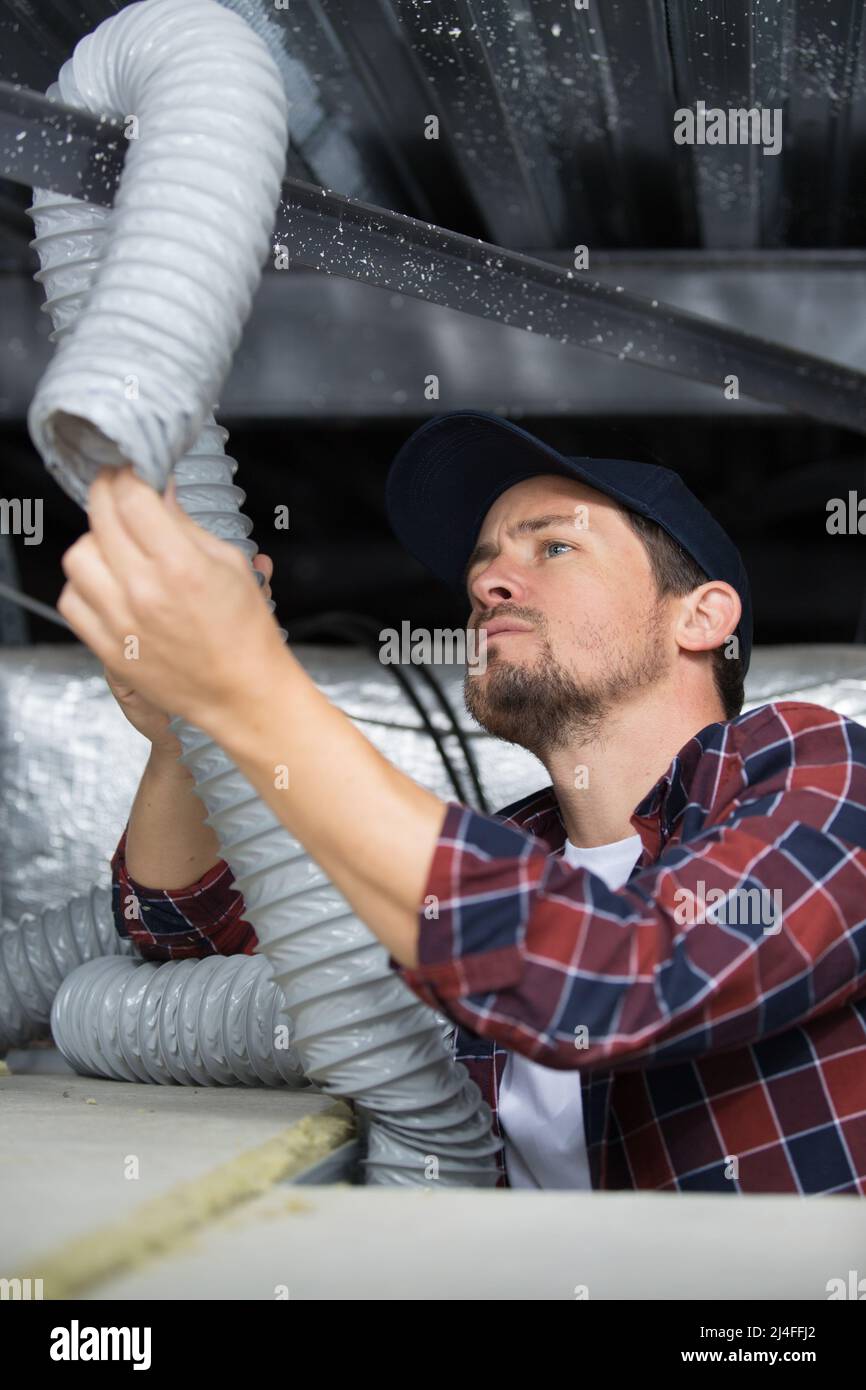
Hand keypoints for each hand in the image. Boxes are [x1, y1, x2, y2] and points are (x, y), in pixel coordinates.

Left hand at [58, 468, 283, 733]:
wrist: (242, 692)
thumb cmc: (245, 632)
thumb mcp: (229, 564)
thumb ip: (186, 525)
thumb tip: (158, 492)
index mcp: (181, 565)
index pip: (131, 497)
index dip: (128, 474)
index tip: (132, 470)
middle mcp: (144, 591)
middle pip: (100, 518)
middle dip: (108, 493)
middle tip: (119, 491)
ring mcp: (120, 621)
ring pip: (77, 557)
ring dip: (94, 541)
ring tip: (115, 545)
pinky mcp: (108, 648)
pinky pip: (72, 600)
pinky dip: (83, 584)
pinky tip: (106, 582)